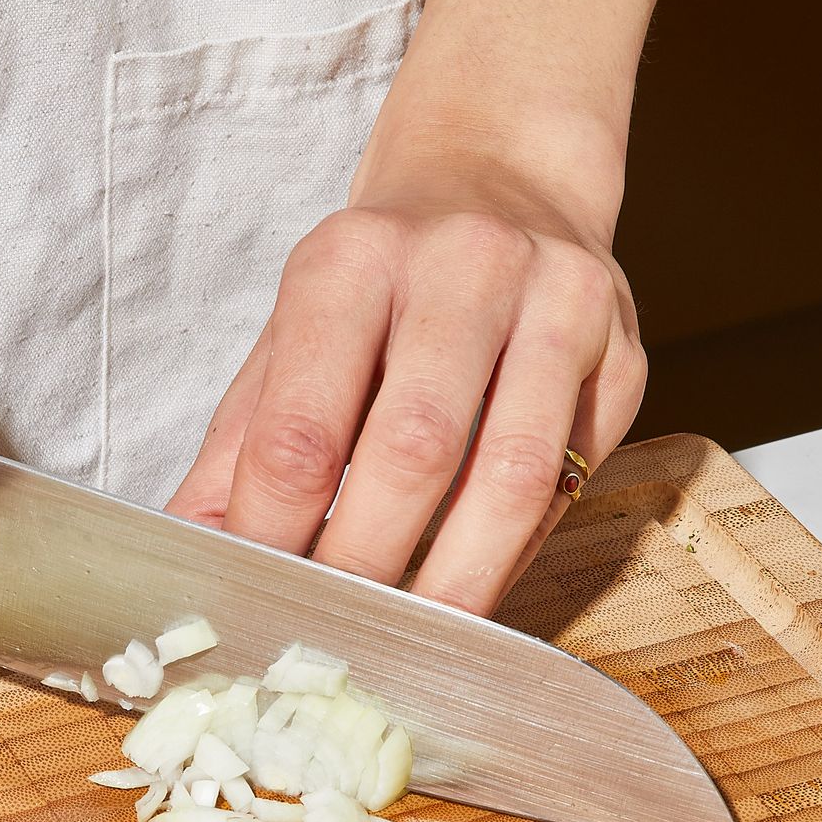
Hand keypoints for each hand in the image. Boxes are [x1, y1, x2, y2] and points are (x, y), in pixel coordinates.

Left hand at [166, 152, 644, 616]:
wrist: (500, 182)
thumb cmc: (381, 286)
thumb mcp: (291, 339)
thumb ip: (241, 447)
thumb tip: (198, 550)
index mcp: (353, 261)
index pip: (303, 427)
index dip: (276, 532)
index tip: (258, 597)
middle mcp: (463, 265)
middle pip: (413, 452)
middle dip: (367, 566)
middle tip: (337, 637)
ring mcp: (558, 302)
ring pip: (514, 474)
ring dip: (458, 578)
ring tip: (414, 639)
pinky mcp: (623, 351)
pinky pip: (571, 478)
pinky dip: (517, 550)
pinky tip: (475, 587)